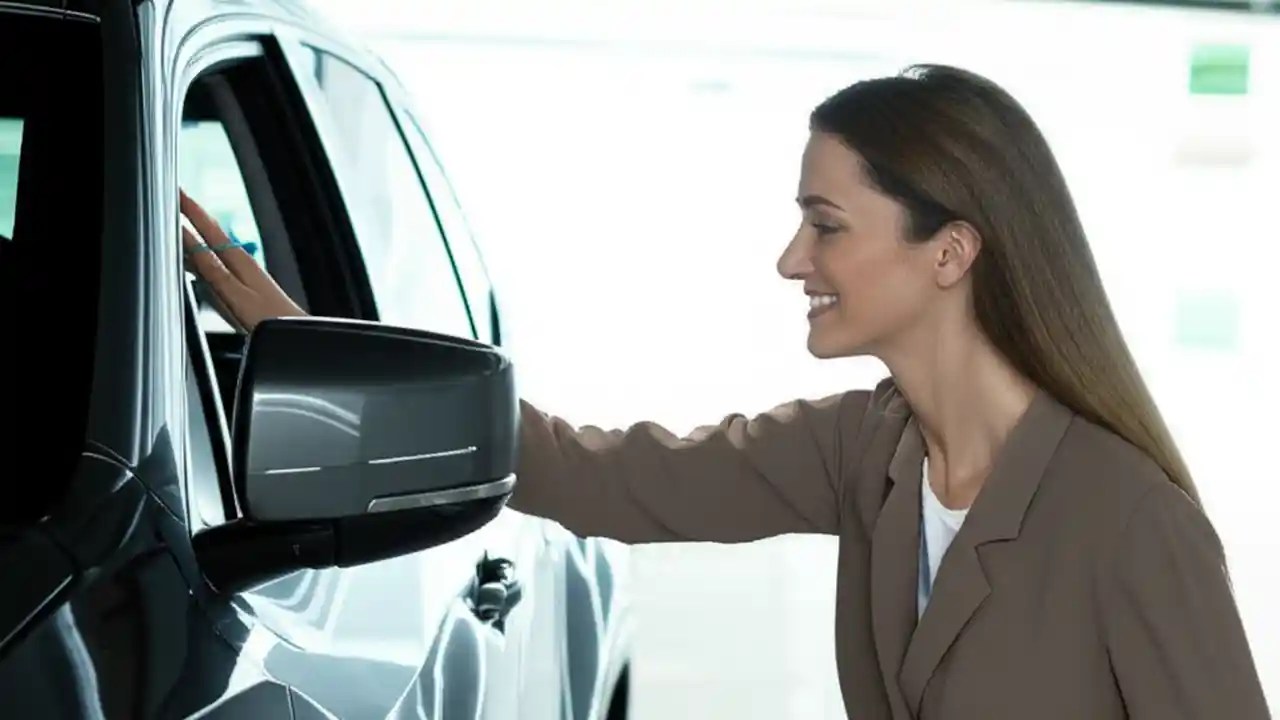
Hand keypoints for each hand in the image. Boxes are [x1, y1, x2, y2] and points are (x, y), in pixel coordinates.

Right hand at [180, 190, 306, 331]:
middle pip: (212, 232)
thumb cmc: (267, 319)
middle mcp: (242, 262)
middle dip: (194, 214)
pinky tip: (198, 259)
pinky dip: (203, 254)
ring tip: (180, 220)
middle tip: (176, 197)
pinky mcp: (246, 285)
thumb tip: (193, 247)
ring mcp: (245, 273)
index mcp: (239, 261)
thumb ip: (213, 271)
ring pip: (214, 246)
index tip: (176, 193)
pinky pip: (219, 262)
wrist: (292, 335)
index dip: (191, 211)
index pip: (209, 228)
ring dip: (197, 233)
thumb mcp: (235, 296)